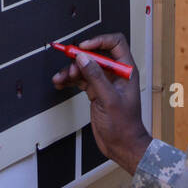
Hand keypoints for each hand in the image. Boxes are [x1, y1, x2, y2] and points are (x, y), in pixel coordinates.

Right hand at [51, 33, 151, 174]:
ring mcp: (105, 83)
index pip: (115, 44)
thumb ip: (95, 77)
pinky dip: (70, 80)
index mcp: (126, 71)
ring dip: (72, 70)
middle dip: (80, 58)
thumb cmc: (124, 126)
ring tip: (61, 78)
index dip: (99, 41)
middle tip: (68, 63)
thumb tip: (83, 57)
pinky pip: (81, 80)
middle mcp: (115, 74)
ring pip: (86, 67)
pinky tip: (61, 83)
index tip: (84, 47)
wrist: (122, 146)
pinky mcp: (96, 92)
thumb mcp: (109, 99)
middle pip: (96, 54)